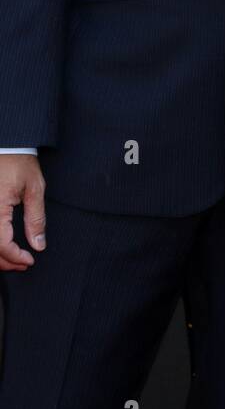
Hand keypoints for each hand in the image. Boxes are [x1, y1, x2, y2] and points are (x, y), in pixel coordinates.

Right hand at [0, 153, 45, 270]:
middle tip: (22, 264)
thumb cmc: (19, 162)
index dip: (15, 257)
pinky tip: (1, 245)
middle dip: (5, 261)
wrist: (6, 143)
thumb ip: (36, 218)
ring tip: (12, 259)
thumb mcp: (34, 189)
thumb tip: (38, 245)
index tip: (29, 261)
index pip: (1, 244)